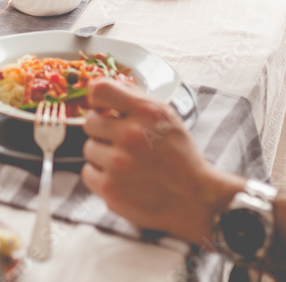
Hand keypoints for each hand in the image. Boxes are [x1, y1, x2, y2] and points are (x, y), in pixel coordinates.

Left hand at [81, 79, 242, 244]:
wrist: (197, 200)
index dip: (97, 99)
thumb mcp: (166, 117)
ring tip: (128, 163)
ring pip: (89, 148)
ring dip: (103, 155)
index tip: (103, 109)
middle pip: (90, 121)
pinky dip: (101, 176)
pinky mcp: (110, 189)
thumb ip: (134, 98)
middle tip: (124, 143)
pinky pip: (88, 173)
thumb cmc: (180, 156)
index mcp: (146, 112)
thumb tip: (98, 85)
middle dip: (104, 131)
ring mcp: (119, 164)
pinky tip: (123, 179)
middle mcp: (131, 135)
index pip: (100, 90)